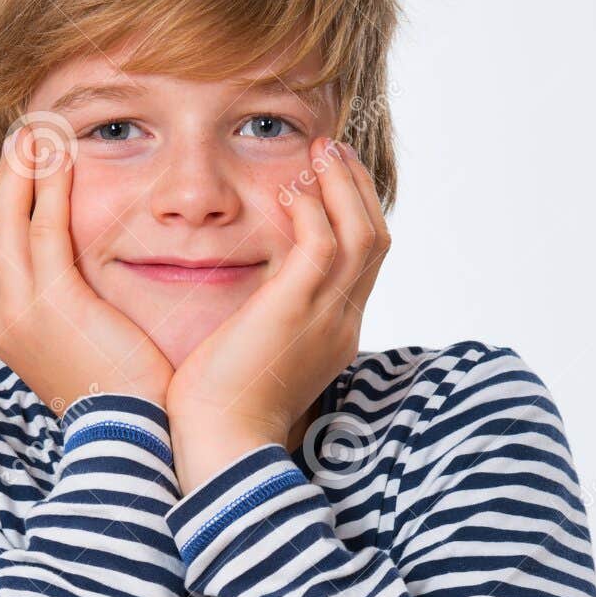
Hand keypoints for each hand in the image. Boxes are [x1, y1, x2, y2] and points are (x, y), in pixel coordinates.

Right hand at [0, 124, 172, 416]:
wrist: (132, 440)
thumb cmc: (127, 404)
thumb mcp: (92, 352)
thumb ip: (83, 316)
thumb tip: (95, 296)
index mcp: (13, 331)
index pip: (2, 256)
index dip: (11, 209)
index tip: (26, 173)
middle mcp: (6, 318)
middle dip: (9, 180)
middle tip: (25, 135)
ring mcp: (22, 311)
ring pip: (11, 222)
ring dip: (23, 171)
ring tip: (36, 129)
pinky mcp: (53, 303)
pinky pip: (45, 229)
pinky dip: (47, 187)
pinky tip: (57, 154)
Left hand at [166, 137, 390, 492]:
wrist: (221, 447)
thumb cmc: (221, 412)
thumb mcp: (253, 357)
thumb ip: (260, 321)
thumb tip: (241, 301)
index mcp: (333, 334)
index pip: (361, 262)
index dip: (352, 214)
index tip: (327, 181)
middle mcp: (341, 322)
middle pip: (375, 238)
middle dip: (356, 188)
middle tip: (329, 149)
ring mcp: (326, 316)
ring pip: (361, 232)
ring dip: (342, 184)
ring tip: (318, 150)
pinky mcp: (297, 310)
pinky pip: (323, 242)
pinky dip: (314, 208)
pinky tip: (290, 188)